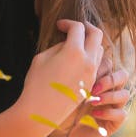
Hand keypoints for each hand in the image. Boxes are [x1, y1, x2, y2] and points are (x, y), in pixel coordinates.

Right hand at [16, 20, 103, 136]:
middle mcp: (88, 61)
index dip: (68, 23)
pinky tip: (78, 59)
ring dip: (90, 43)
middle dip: (86, 27)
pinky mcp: (91, 85)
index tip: (59, 26)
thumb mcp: (42, 58)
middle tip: (75, 28)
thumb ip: (58, 46)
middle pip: (97, 35)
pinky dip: (90, 57)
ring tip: (76, 44)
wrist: (39, 113)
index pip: (78, 28)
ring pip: (99, 50)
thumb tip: (67, 42)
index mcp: (75, 52)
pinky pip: (96, 64)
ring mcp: (92, 74)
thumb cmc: (36, 84)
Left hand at [39, 65, 129, 136]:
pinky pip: (122, 114)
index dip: (99, 67)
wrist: (61, 133)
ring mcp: (114, 106)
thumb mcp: (69, 89)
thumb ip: (78, 74)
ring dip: (110, 96)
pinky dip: (108, 112)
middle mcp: (110, 90)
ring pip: (125, 94)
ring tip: (92, 102)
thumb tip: (82, 57)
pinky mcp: (115, 122)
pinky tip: (94, 114)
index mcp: (100, 78)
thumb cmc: (63, 106)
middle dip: (110, 80)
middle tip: (93, 88)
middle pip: (123, 75)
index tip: (84, 74)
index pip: (109, 64)